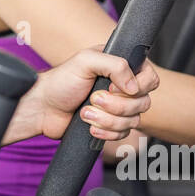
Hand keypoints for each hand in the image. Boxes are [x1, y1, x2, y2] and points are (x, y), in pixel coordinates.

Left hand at [11, 46, 157, 144]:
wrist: (44, 109)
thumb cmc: (61, 81)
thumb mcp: (85, 61)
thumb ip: (114, 64)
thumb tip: (134, 86)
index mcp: (121, 68)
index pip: (150, 79)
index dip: (136, 87)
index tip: (112, 87)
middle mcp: (123, 87)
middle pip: (143, 103)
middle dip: (115, 105)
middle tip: (93, 98)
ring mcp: (118, 108)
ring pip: (133, 121)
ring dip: (107, 119)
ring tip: (85, 112)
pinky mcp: (111, 126)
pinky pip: (123, 134)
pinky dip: (105, 132)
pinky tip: (89, 126)